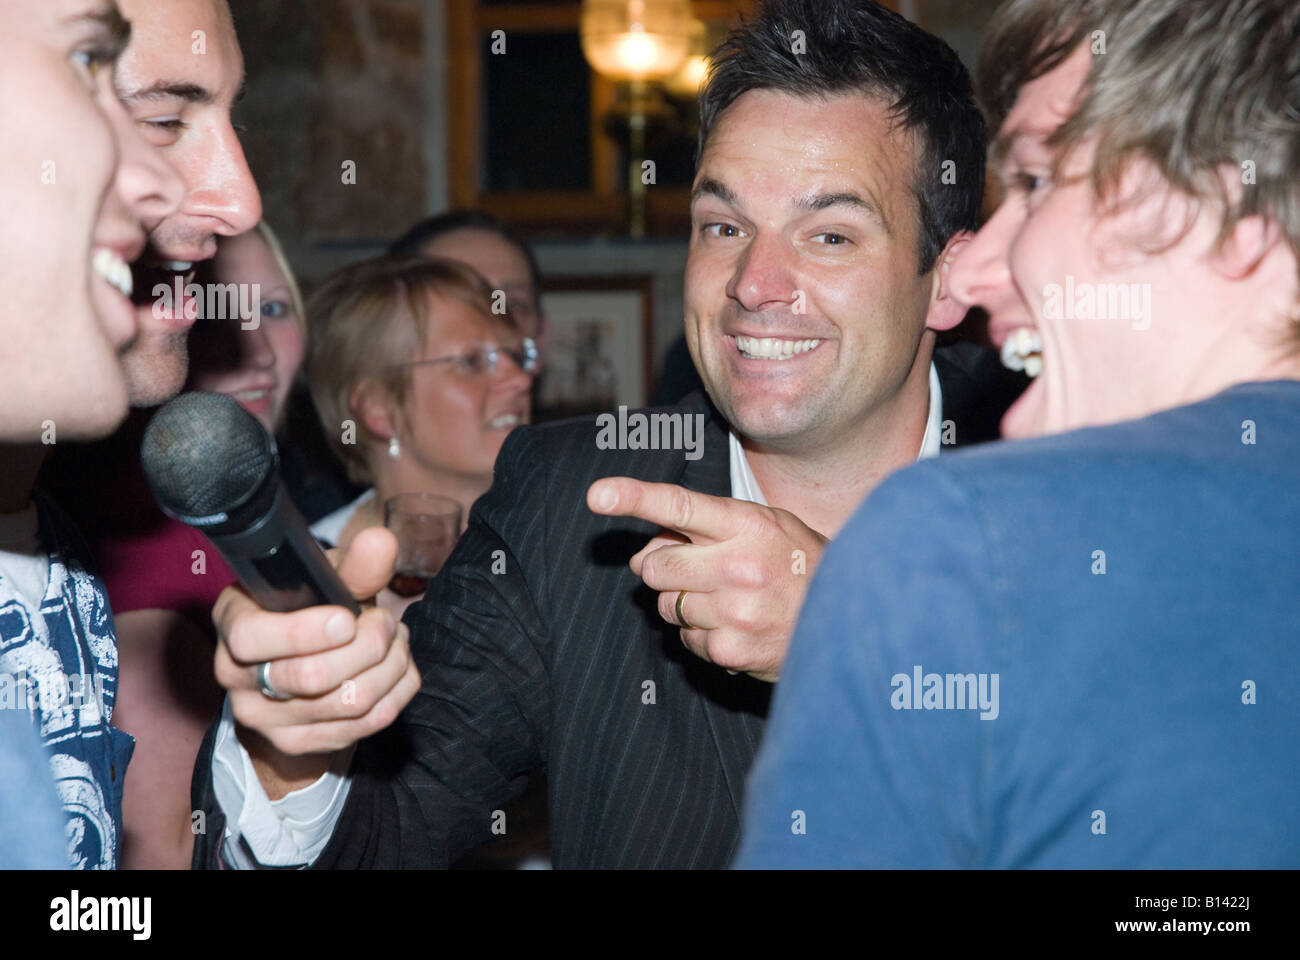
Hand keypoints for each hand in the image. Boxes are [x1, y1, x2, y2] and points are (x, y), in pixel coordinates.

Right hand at [213, 526, 421, 770]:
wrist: (303, 659)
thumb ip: (353, 565)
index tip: (348, 619)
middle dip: (368, 645)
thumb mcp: (325, 579)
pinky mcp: (297, 744)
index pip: (251, 638)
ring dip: (391, 666)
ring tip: (396, 639)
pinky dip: (396, 691)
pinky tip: (397, 667)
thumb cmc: (312, 606)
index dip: (305, 632)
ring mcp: (263, 718)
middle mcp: (235, 676)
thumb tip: (381, 542)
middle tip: (386, 621)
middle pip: (311, 677)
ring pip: (347, 703)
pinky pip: (367, 725)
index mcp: (233, 623)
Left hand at [587, 478, 826, 681]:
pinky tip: (735, 627)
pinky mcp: (730, 650)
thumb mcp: (765, 526)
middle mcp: (738, 566)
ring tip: (727, 600)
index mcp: (747, 526)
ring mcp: (733, 612)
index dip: (634, 498)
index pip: (680, 507)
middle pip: (655, 564)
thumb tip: (645, 550)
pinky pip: (684, 640)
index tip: (597, 494)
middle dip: (665, 567)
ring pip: (665, 605)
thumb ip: (706, 527)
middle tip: (699, 570)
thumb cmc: (799, 565)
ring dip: (683, 602)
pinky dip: (701, 635)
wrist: (847, 621)